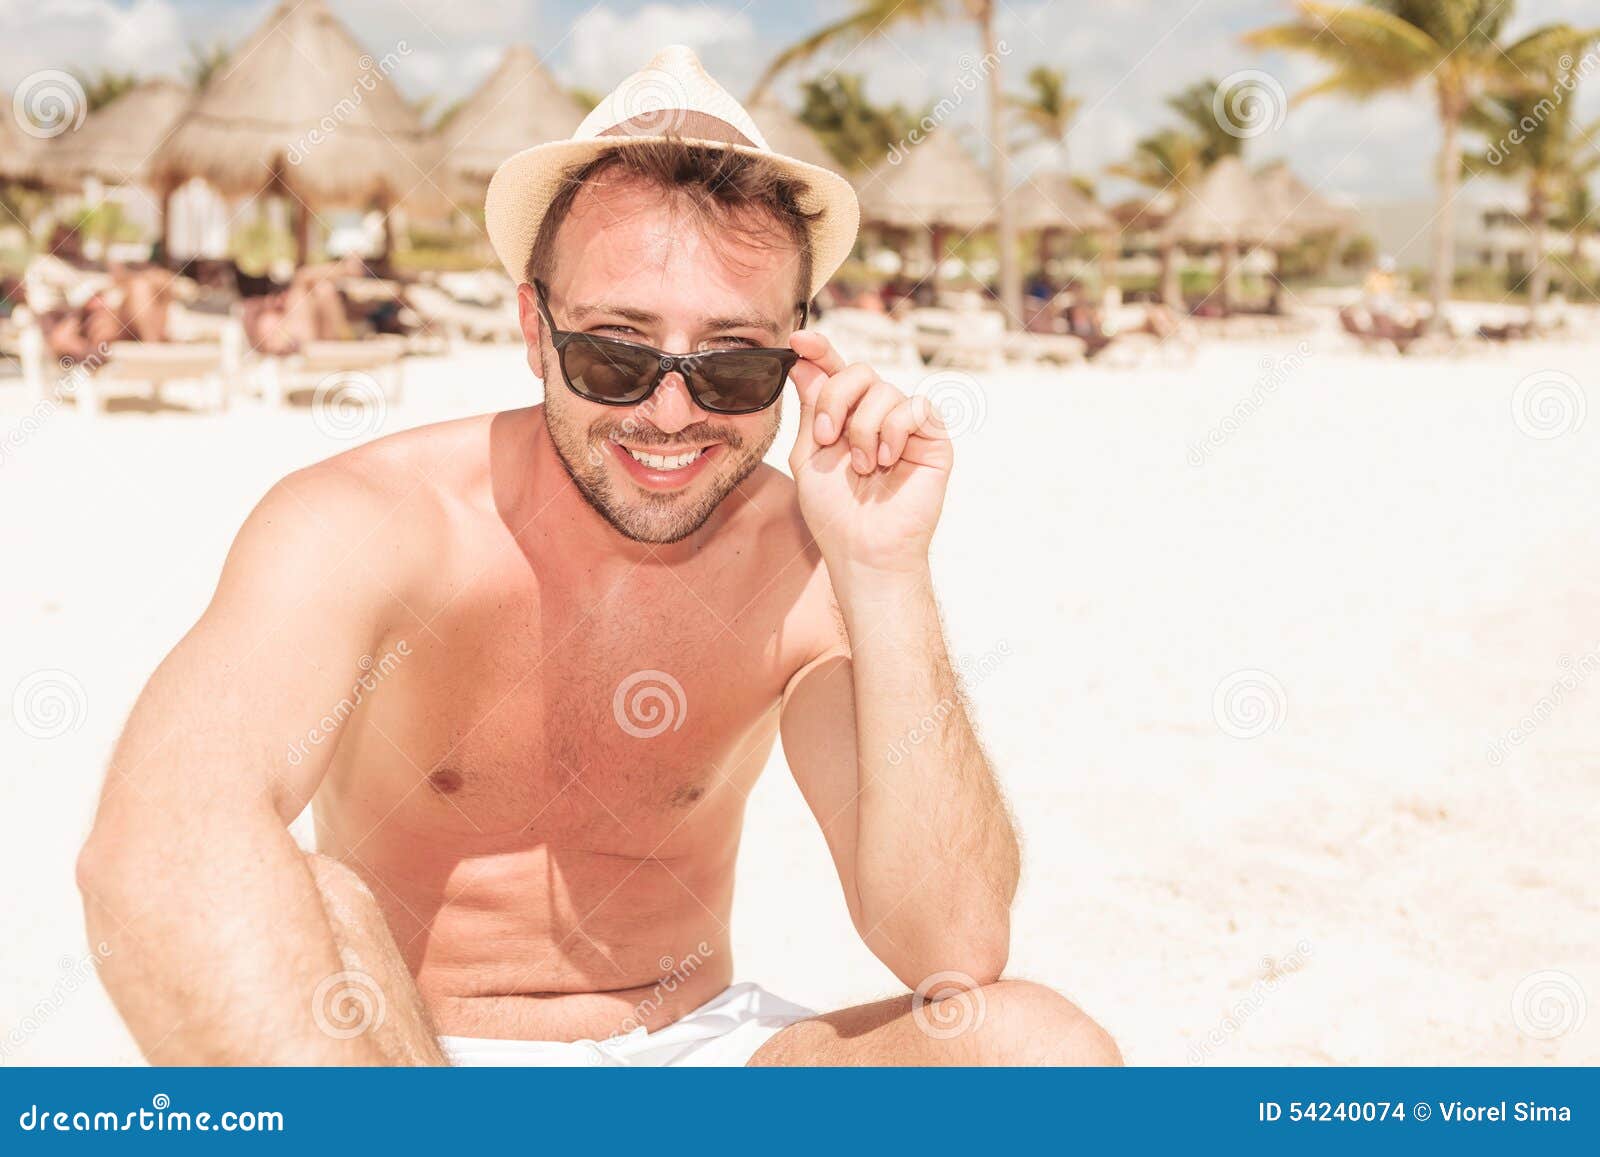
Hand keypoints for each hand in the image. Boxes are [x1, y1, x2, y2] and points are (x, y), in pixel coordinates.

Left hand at [787, 330, 951, 578]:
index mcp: (845, 415)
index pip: (834, 370)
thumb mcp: (809, 454)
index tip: (798, 340)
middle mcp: (876, 414)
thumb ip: (811, 406)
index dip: (820, 349)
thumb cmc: (834, 511)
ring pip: (884, 390)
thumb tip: (802, 360)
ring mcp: (906, 424)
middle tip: (828, 437)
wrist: (865, 548)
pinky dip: (895, 432)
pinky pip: (915, 406)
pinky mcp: (934, 437)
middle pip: (858, 371)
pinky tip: (889, 461)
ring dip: (864, 429)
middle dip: (836, 400)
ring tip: (864, 466)